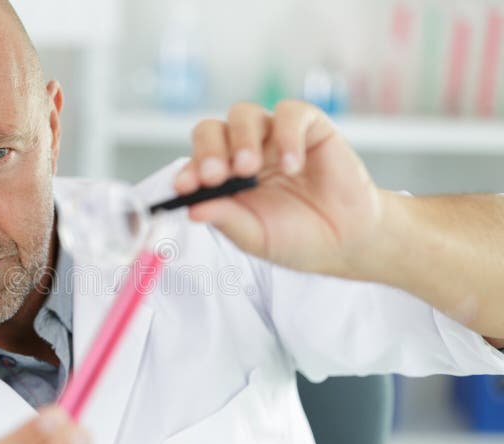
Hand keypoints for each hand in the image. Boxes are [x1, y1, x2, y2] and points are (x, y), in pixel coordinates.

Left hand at [175, 100, 383, 277]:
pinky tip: (292, 165)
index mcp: (223, 179)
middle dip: (209, 151)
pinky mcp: (308, 126)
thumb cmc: (295, 238)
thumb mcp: (256, 237)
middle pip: (211, 130)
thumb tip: (192, 210)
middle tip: (216, 176)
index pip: (195, 163)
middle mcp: (242, 152)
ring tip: (249, 168)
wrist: (346, 240)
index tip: (185, 188)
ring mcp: (273, 137)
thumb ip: (227, 220)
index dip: (188, 172)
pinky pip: (290, 113)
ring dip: (241, 139)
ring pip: (244, 114)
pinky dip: (287, 135)